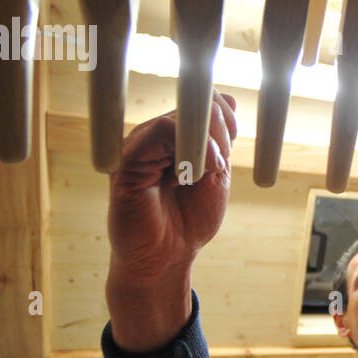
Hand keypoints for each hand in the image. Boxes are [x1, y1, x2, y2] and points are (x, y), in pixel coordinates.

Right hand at [105, 92, 236, 351]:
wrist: (165, 259)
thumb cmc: (188, 221)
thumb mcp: (216, 177)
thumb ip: (220, 142)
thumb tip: (229, 99)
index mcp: (175, 138)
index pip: (204, 103)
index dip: (226, 117)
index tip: (231, 148)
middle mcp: (153, 136)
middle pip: (195, 104)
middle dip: (220, 131)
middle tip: (221, 164)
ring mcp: (139, 145)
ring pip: (182, 115)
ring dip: (208, 142)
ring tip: (210, 172)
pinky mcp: (126, 159)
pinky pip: (160, 130)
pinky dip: (190, 146)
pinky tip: (197, 172)